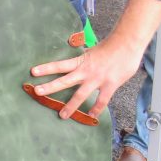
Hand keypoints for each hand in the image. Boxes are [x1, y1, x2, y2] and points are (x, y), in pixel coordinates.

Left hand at [29, 34, 143, 119]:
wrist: (127, 44)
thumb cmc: (111, 46)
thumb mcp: (93, 51)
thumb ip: (85, 59)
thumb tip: (79, 61)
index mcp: (80, 61)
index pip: (59, 65)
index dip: (46, 68)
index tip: (33, 72)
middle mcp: (86, 71)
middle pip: (64, 81)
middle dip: (49, 87)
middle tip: (37, 92)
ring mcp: (97, 79)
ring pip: (80, 95)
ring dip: (70, 106)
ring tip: (61, 115)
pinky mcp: (110, 85)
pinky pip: (102, 101)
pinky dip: (96, 109)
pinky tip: (91, 116)